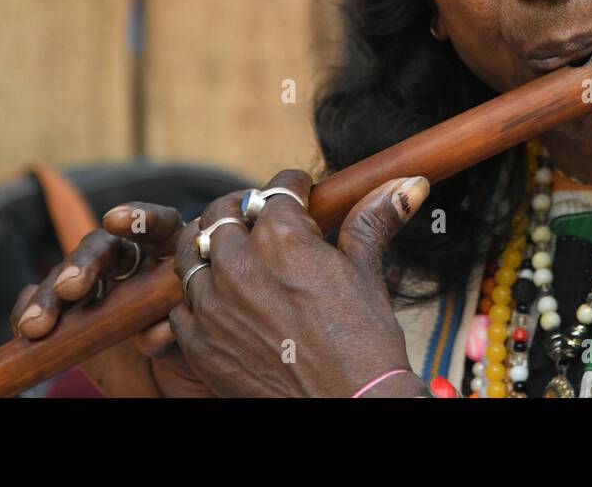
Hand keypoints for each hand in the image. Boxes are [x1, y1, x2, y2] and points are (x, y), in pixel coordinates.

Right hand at [10, 201, 211, 396]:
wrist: (173, 383)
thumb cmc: (192, 348)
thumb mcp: (197, 335)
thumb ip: (179, 323)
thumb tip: (161, 327)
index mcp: (171, 254)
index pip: (161, 225)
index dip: (141, 218)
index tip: (116, 221)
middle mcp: (133, 262)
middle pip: (104, 248)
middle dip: (84, 264)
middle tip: (70, 288)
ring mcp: (98, 286)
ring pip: (68, 276)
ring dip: (50, 296)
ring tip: (36, 325)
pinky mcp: (70, 313)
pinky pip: (43, 302)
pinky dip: (28, 310)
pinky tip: (23, 324)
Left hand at [169, 168, 430, 396]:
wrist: (347, 408)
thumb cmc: (363, 343)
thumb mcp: (367, 274)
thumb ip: (374, 220)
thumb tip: (409, 184)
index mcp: (283, 238)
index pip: (276, 190)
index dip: (291, 188)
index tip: (299, 194)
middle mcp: (240, 264)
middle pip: (221, 214)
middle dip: (242, 209)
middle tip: (259, 220)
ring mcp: (213, 304)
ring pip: (192, 253)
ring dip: (212, 249)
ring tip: (233, 255)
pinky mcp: (198, 342)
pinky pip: (182, 305)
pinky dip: (199, 298)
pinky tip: (223, 303)